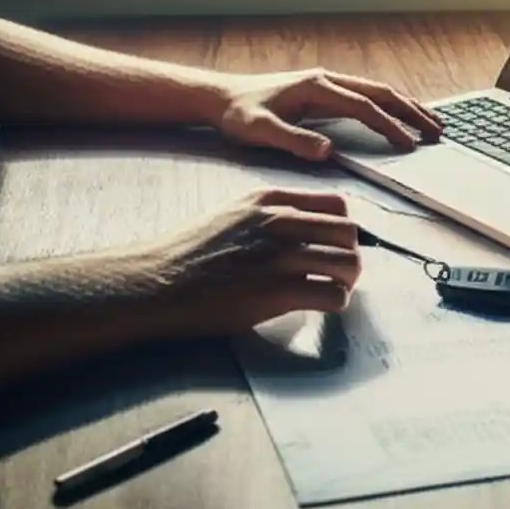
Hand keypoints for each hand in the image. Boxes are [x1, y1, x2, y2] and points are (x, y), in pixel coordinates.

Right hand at [133, 188, 361, 334]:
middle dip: (351, 255)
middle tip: (341, 273)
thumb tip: (302, 230)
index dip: (341, 228)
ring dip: (348, 280)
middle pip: (349, 233)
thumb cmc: (189, 251)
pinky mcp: (278, 291)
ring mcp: (280, 256)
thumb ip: (269, 215)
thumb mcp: (233, 213)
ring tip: (334, 290)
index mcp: (270, 201)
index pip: (335, 205)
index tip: (334, 246)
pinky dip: (336, 303)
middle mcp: (281, 222)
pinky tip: (323, 307)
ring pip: (348, 263)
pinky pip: (332, 295)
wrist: (158, 281)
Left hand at [212, 67, 442, 159]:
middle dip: (412, 112)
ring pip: (378, 91)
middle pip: (381, 93)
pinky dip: (390, 105)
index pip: (364, 107)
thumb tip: (328, 151)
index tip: (409, 145)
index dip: (389, 126)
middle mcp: (327, 80)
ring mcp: (328, 83)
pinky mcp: (325, 90)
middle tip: (438, 132)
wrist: (221, 97)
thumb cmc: (239, 115)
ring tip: (432, 124)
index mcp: (317, 88)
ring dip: (407, 106)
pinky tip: (401, 116)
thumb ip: (293, 141)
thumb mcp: (259, 131)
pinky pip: (367, 96)